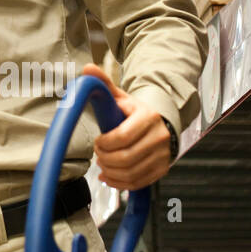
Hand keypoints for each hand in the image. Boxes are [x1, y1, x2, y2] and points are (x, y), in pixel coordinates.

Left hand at [80, 65, 170, 190]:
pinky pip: (139, 182)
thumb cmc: (134, 111)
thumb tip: (88, 68)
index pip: (123, 136)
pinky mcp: (162, 169)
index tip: (98, 141)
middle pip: (126, 158)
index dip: (104, 143)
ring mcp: (163, 155)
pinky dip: (120, 183)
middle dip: (105, 158)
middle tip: (98, 154)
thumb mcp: (119, 96)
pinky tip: (109, 176)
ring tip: (102, 164)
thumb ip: (103, 83)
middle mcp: (159, 137)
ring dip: (111, 172)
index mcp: (147, 117)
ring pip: (132, 173)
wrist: (160, 122)